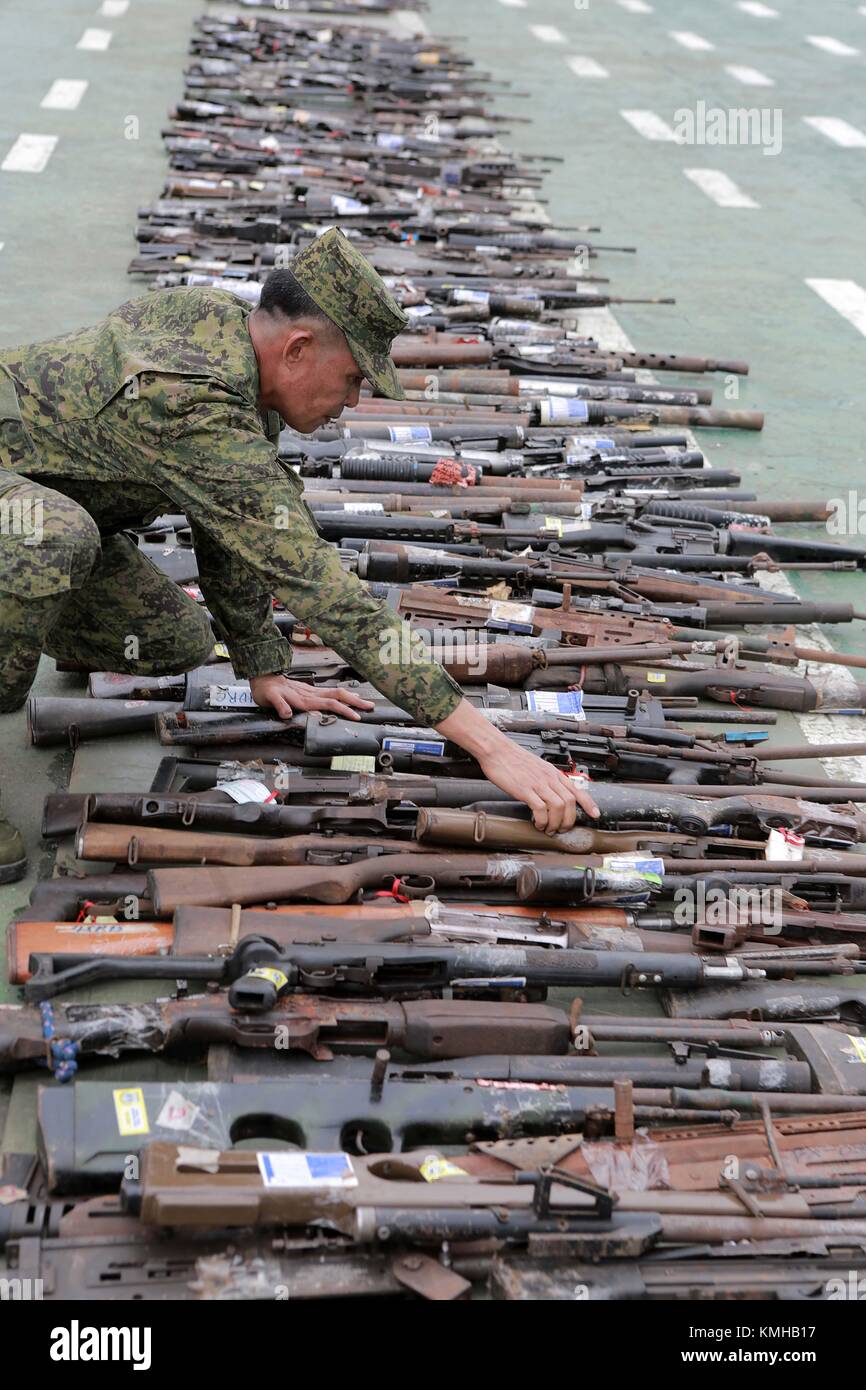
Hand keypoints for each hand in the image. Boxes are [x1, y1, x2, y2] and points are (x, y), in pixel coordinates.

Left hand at [249, 674, 373, 721]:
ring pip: (336, 693)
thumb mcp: (269, 698)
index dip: (343, 710)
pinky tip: (348, 696)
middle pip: (338, 696)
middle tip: (370, 707)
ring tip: (364, 702)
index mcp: (304, 698)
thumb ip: (279, 705)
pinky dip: (342, 695)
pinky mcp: (309, 690)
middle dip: (355, 702)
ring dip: (351, 698)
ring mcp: (311, 691)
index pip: (329, 704)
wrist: (262, 676)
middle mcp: (311, 694)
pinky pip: (330, 692)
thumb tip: (287, 713)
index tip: (356, 716)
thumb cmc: (266, 689)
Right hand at [475, 739, 598, 833]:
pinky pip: (540, 809)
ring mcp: (537, 783)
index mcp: (552, 772)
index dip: (588, 803)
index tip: (594, 814)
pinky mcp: (525, 790)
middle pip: (569, 802)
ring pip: (558, 806)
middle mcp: (549, 778)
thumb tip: (549, 793)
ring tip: (548, 829)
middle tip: (561, 829)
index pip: (576, 789)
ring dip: (556, 823)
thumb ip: (545, 778)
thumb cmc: (512, 758)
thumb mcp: (536, 766)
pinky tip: (537, 824)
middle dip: (569, 820)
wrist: (497, 750)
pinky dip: (542, 820)